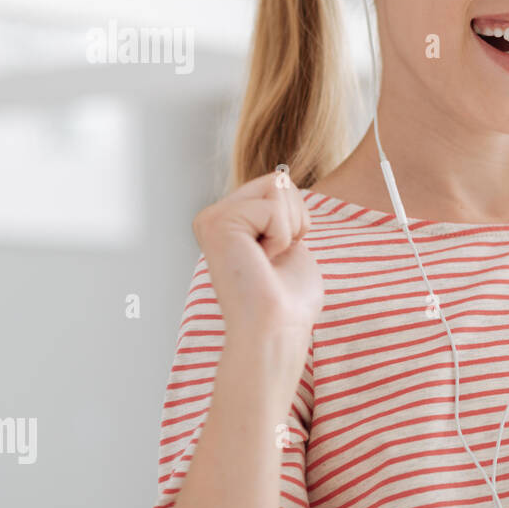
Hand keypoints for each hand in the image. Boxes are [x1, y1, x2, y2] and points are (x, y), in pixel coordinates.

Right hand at [191, 170, 324, 349]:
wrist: (276, 329)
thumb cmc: (287, 300)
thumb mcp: (289, 242)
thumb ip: (280, 211)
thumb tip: (281, 178)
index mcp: (230, 221)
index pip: (278, 183)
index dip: (295, 219)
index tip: (278, 256)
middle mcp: (215, 217)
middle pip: (279, 180)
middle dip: (294, 219)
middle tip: (274, 257)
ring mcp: (213, 218)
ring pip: (277, 186)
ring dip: (288, 228)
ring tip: (267, 259)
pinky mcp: (218, 223)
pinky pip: (273, 206)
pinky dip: (281, 237)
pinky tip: (262, 261)